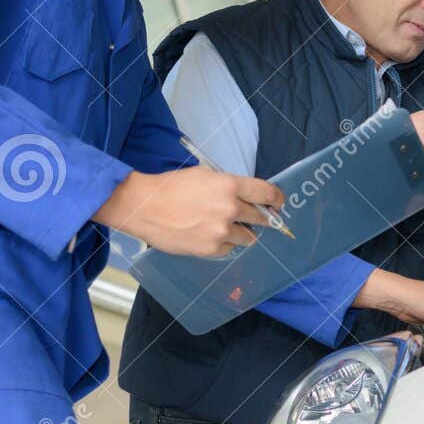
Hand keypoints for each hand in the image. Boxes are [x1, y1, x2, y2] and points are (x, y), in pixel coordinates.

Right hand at [93, 167, 285, 256]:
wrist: (144, 207)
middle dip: (260, 217)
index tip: (278, 204)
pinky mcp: (211, 249)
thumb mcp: (204, 175)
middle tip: (254, 217)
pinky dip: (224, 243)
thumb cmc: (171, 186)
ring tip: (224, 227)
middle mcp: (230, 209)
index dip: (277, 199)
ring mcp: (221, 231)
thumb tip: (247, 197)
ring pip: (248, 237)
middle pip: (261, 218)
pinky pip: (229, 248)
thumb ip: (229, 186)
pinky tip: (208, 235)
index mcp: (230, 186)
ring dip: (242, 232)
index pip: (267, 194)